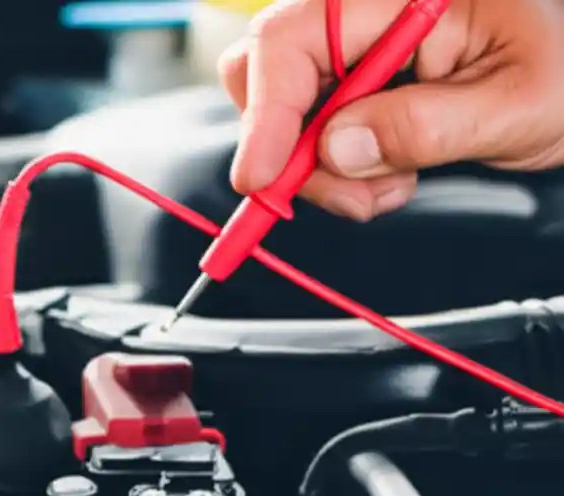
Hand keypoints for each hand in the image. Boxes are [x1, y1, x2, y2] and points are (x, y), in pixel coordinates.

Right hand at [220, 0, 563, 219]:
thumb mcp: (516, 105)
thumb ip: (425, 127)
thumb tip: (338, 149)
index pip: (291, 40)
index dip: (266, 111)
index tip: (262, 176)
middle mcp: (365, 11)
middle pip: (267, 70)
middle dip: (285, 145)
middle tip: (337, 195)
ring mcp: (356, 47)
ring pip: (283, 109)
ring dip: (319, 168)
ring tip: (384, 188)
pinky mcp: (356, 83)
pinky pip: (312, 129)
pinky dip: (336, 169)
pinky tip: (388, 176)